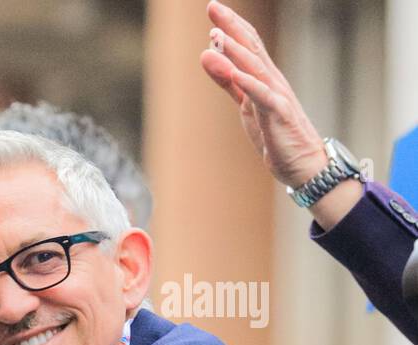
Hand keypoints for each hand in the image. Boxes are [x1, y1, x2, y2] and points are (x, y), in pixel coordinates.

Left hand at [200, 2, 327, 189]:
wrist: (302, 163)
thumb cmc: (275, 132)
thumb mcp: (244, 104)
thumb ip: (226, 81)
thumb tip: (206, 55)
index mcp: (263, 76)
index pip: (247, 44)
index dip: (231, 24)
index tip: (212, 7)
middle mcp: (272, 80)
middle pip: (251, 47)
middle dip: (232, 26)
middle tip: (212, 7)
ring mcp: (277, 96)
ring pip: (255, 68)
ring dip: (235, 51)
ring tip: (216, 35)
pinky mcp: (279, 115)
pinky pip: (263, 97)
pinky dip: (249, 84)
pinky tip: (234, 74)